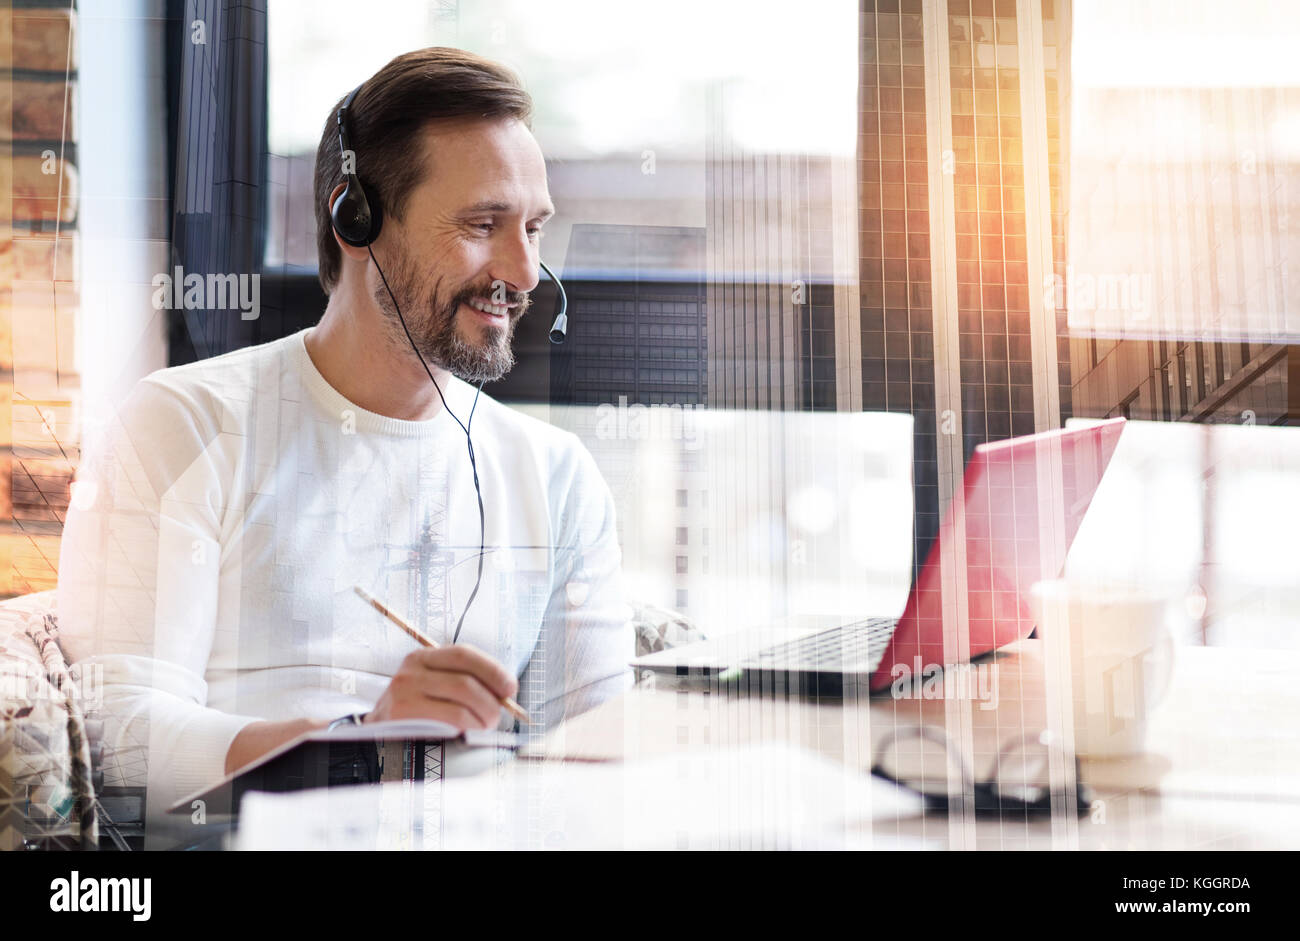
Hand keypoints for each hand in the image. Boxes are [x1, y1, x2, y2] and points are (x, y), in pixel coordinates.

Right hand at [366, 645, 518, 730]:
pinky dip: (470, 726)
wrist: (376, 733)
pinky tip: (469, 732)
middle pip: (466, 679)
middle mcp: (411, 669)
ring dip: (483, 715)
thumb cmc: (416, 711)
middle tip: (498, 715)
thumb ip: (464, 682)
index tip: (510, 687)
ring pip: (462, 699)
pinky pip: (452, 718)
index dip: (492, 669)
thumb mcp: (434, 687)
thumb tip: (504, 692)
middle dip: (491, 700)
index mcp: (423, 657)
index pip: (464, 654)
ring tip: (485, 726)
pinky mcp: (403, 713)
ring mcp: (405, 690)